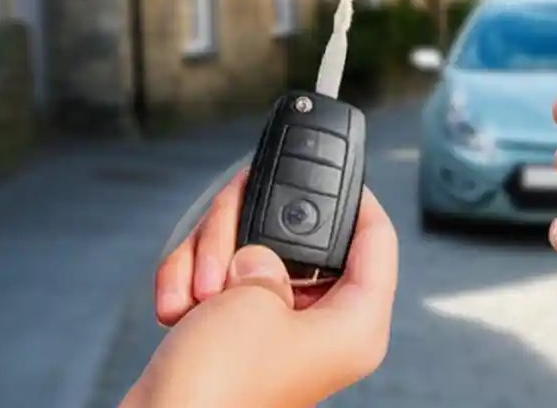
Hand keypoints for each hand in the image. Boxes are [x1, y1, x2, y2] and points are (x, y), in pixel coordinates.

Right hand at [124, 178, 397, 407]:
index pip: (378, 243)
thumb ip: (268, 254)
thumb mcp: (254, 298)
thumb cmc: (218, 388)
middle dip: (247, 232)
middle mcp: (324, 330)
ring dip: (210, 259)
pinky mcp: (236, 334)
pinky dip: (191, 283)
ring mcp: (278, 331)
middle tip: (228, 251)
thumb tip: (256, 252)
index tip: (338, 171)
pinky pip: (218, 281)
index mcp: (356, 325)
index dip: (358, 200)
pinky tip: (178, 306)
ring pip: (248, 253)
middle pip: (297, 241)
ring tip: (198, 292)